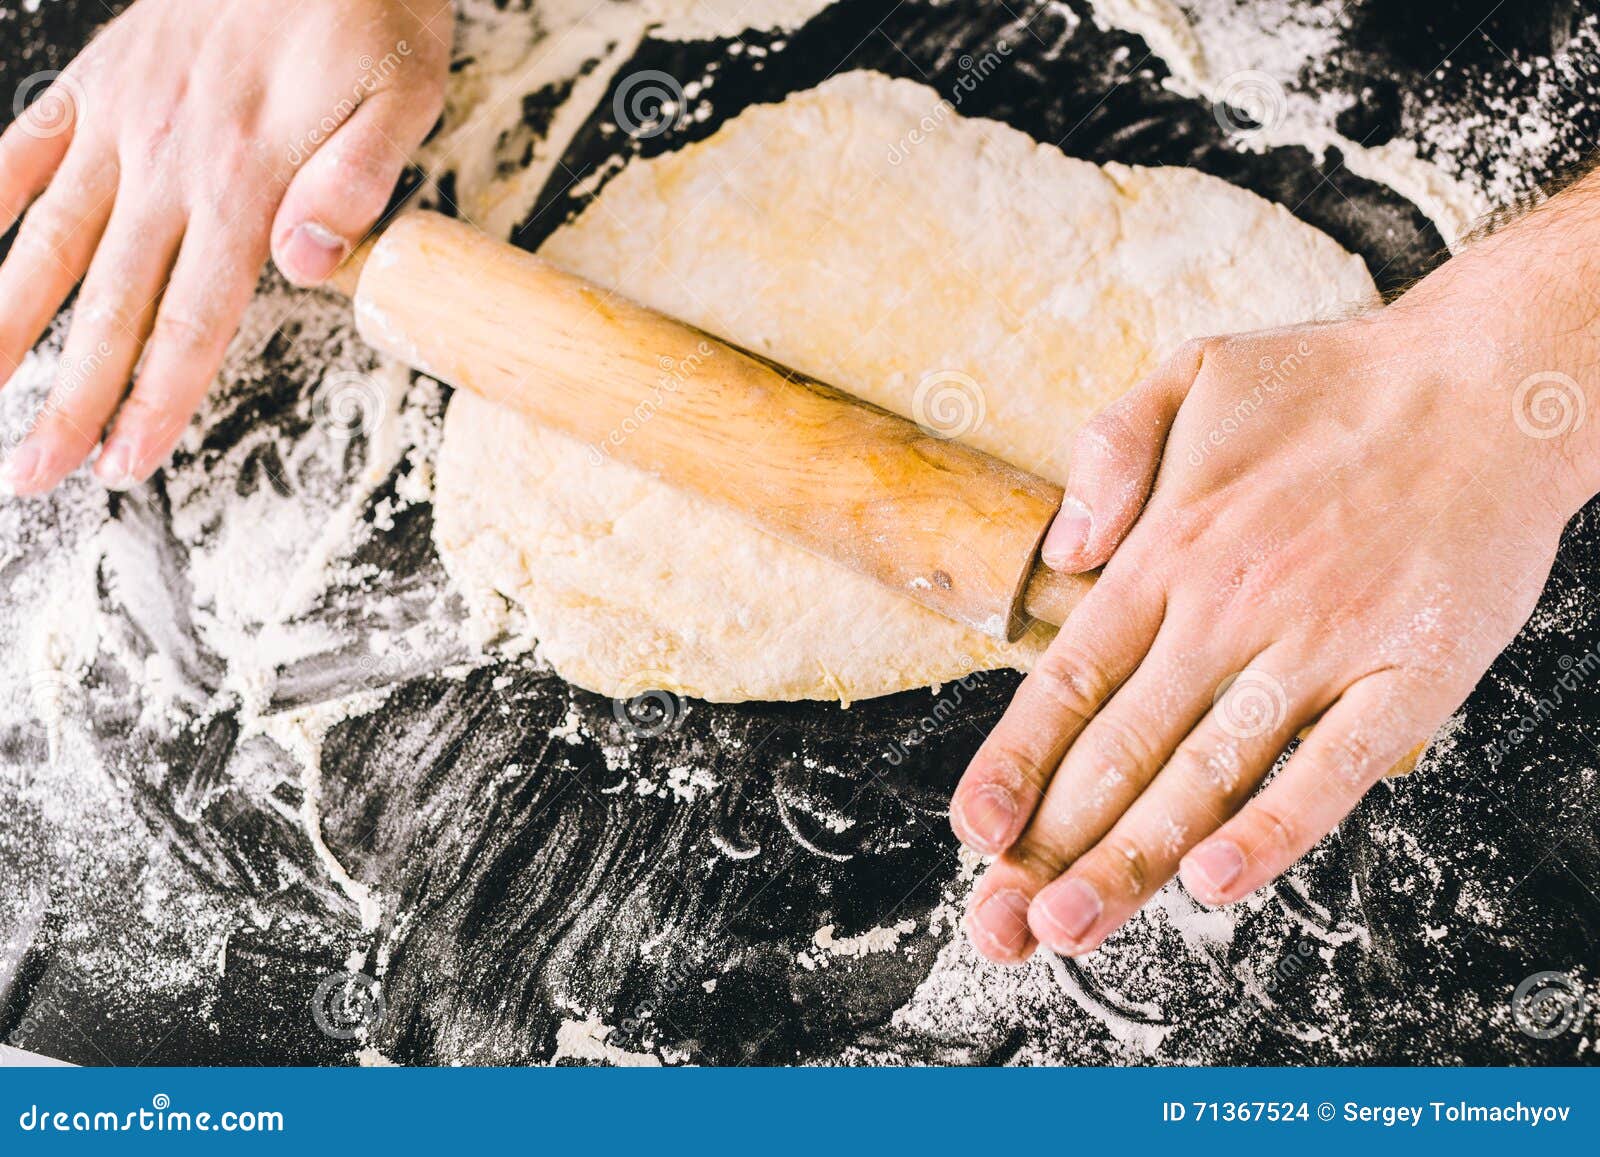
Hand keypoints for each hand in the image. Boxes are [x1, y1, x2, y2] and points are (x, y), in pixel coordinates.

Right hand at [0, 0, 451, 495]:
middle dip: (74, 398)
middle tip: (37, 472)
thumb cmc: (365, 8)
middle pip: (112, 306)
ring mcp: (120, 124)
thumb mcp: (402, 92)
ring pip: (46, 242)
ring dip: (7, 325)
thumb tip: (305, 265)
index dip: (157, 399)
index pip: (193, 318)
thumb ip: (356, 182)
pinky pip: (20, 149)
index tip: (125, 463)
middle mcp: (169, 164)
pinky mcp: (97, 85)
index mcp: (246, 181)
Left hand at [950, 173, 1599, 962]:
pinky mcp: (1407, 675)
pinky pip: (1330, 768)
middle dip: (1051, 846)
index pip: (1071, 678)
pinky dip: (1273, 828)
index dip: (1015, 762)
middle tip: (996, 925)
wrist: (1495, 383)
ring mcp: (1319, 645)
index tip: (975, 831)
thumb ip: (1110, 451)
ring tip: (1067, 929)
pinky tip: (1215, 881)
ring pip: (1206, 774)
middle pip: (1121, 749)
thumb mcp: (1196, 374)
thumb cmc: (1337, 385)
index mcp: (1171, 549)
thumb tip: (1063, 550)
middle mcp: (1228, 607)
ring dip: (1131, 860)